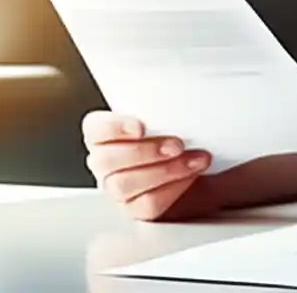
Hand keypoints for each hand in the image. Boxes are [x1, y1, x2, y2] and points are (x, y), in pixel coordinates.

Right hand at [82, 110, 219, 220]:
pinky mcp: (136, 209)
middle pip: (107, 161)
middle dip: (145, 152)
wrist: (201, 164)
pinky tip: (191, 175)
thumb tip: (180, 86)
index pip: (95, 129)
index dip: (114, 128)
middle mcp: (105, 162)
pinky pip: (146, 204)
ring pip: (125, 185)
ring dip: (164, 171)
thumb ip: (164, 106)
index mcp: (104, 133)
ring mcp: (118, 188)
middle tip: (177, 144)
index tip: (140, 126)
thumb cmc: (181, 135)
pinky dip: (172, 189)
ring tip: (194, 159)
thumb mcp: (171, 114)